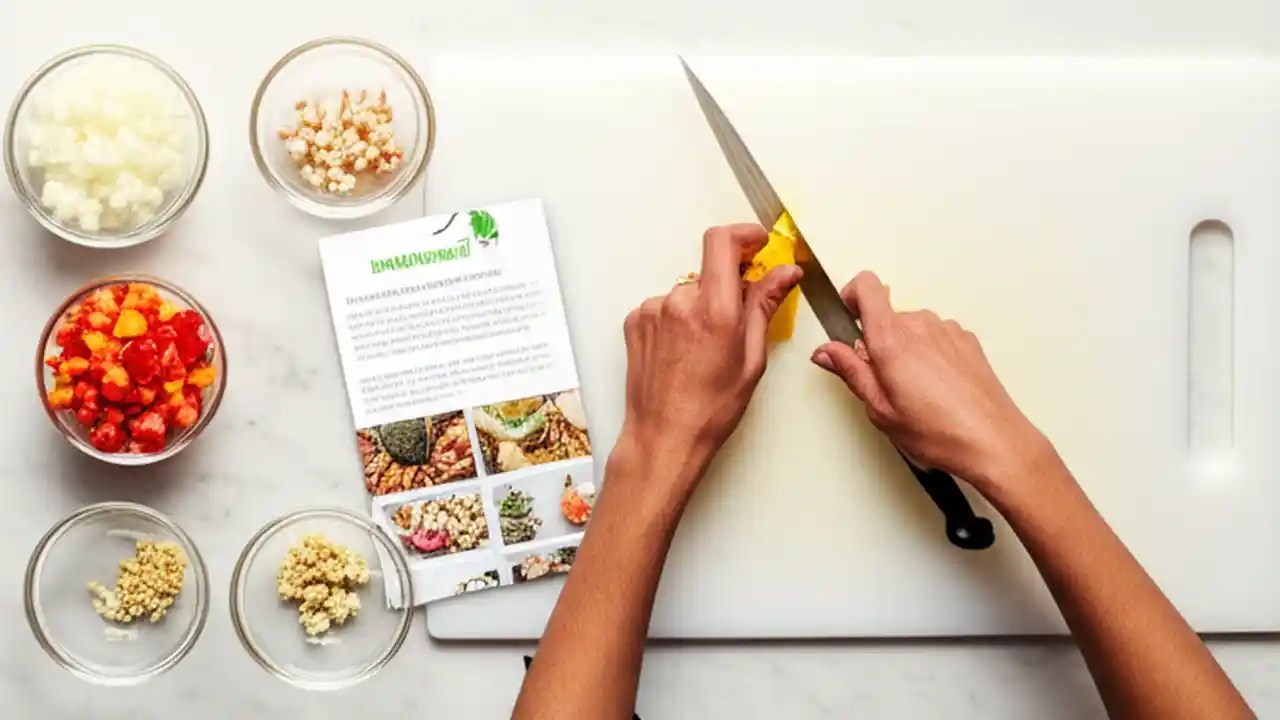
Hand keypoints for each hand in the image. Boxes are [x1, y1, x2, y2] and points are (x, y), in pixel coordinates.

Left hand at [618, 223, 800, 486]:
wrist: (664, 436)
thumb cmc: (710, 409)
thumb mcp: (752, 358)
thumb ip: (764, 306)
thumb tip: (784, 273)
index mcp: (715, 311)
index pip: (722, 242)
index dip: (743, 235)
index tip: (756, 244)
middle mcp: (680, 303)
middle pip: (708, 272)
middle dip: (726, 289)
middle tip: (734, 325)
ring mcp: (653, 310)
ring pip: (687, 292)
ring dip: (699, 308)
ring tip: (702, 351)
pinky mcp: (635, 320)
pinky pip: (665, 307)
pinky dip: (677, 320)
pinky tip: (682, 353)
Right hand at [810, 271, 1050, 491]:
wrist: (992, 441)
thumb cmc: (937, 431)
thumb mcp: (879, 408)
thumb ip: (850, 371)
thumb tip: (825, 351)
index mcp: (892, 339)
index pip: (867, 286)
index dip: (852, 296)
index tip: (848, 318)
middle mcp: (920, 325)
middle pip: (887, 315)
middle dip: (877, 342)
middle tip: (883, 382)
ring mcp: (947, 330)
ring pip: (912, 328)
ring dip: (905, 350)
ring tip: (914, 391)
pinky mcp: (966, 341)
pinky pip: (936, 337)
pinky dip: (929, 355)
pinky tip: (937, 389)